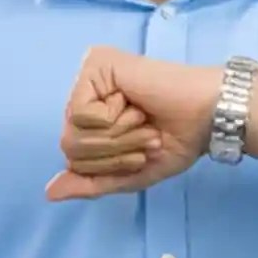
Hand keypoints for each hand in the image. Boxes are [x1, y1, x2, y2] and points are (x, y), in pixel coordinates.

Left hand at [45, 46, 221, 200]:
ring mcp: (89, 76)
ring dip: (118, 138)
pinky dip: (113, 120)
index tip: (144, 148)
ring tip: (144, 120)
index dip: (109, 165)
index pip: (73, 158)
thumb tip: (50, 193)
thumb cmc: (177, 139)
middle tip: (146, 133)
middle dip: (113, 153)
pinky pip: (81, 113)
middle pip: (69, 147)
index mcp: (92, 115)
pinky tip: (135, 105)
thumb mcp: (130, 174)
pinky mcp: (96, 64)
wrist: (207, 116)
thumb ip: (91, 183)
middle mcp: (86, 92)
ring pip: (74, 133)